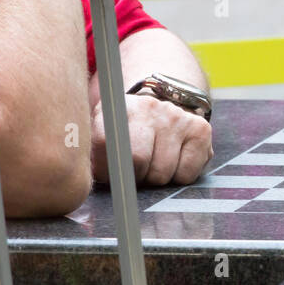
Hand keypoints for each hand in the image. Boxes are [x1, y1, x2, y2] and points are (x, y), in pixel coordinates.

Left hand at [90, 94, 214, 186]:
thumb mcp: (104, 131)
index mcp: (118, 107)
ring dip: (155, 178)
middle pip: (138, 162)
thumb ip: (93, 151)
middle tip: (134, 171)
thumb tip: (83, 181)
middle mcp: (150, 107)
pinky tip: (174, 161)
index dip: (105, 169)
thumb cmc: (128, 130)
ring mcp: (178, 117)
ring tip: (154, 164)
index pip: (106, 144)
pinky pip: (186, 175)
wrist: (163, 103)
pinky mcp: (201, 130)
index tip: (109, 173)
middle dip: (133, 176)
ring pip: (162, 173)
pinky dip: (178, 177)